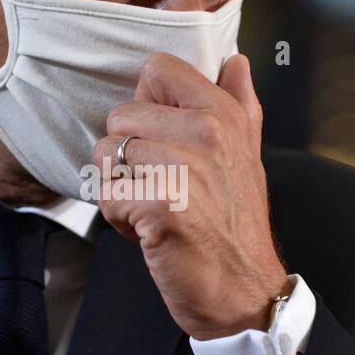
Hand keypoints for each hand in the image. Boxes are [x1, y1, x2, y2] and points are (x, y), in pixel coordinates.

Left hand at [92, 52, 289, 339]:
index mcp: (223, 115)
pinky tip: (150, 231)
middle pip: (119, 118)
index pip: (157, 70)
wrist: (244, 292)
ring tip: (156, 209)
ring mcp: (183, 167)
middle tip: (161, 188)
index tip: (165, 141)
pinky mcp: (160, 204)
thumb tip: (236, 62)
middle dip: (128, 158)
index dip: (147, 108)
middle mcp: (206, 133)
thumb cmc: (236, 228)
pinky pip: (106, 194)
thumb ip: (240, 105)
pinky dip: (119, 219)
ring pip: (106, 156)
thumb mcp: (248, 157)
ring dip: (121, 190)